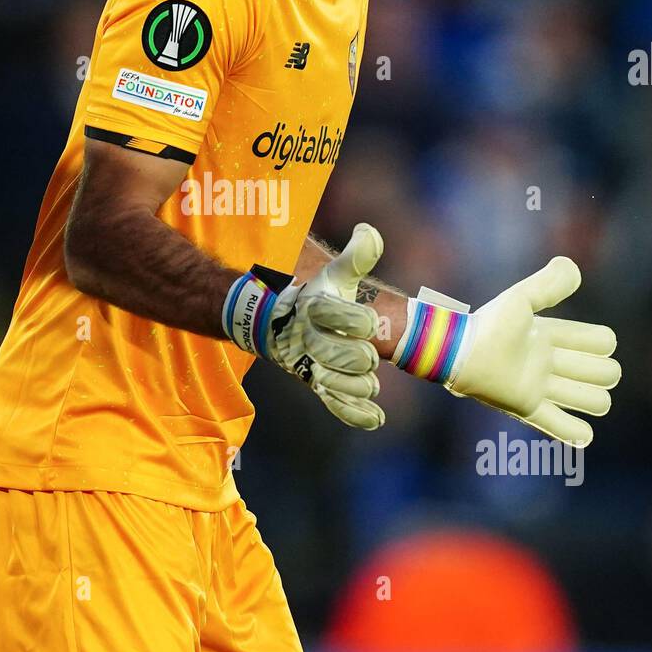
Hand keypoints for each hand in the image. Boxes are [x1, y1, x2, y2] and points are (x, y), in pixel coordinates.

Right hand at [270, 223, 385, 429]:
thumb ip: (356, 256)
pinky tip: (376, 419)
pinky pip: (332, 402)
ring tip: (370, 383)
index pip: (333, 314)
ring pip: (336, 381)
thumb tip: (369, 233)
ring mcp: (310, 363)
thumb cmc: (315, 294)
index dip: (354, 319)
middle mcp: (308, 337)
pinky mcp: (315, 383)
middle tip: (367, 354)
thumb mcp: (334, 273)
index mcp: (313, 307)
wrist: (275, 322)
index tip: (367, 321)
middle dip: (358, 357)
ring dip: (358, 385)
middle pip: (338, 354)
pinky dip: (354, 412)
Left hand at [446, 256, 619, 446]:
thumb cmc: (489, 325)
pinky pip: (560, 427)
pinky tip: (584, 434)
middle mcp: (549, 363)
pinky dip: (576, 433)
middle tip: (572, 367)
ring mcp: (541, 388)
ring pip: (591, 400)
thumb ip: (548, 284)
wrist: (460, 354)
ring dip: (594, 398)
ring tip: (580, 395)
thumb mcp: (521, 299)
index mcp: (550, 336)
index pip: (600, 342)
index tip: (584, 340)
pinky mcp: (528, 409)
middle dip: (602, 371)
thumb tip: (573, 268)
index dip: (601, 342)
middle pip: (603, 373)